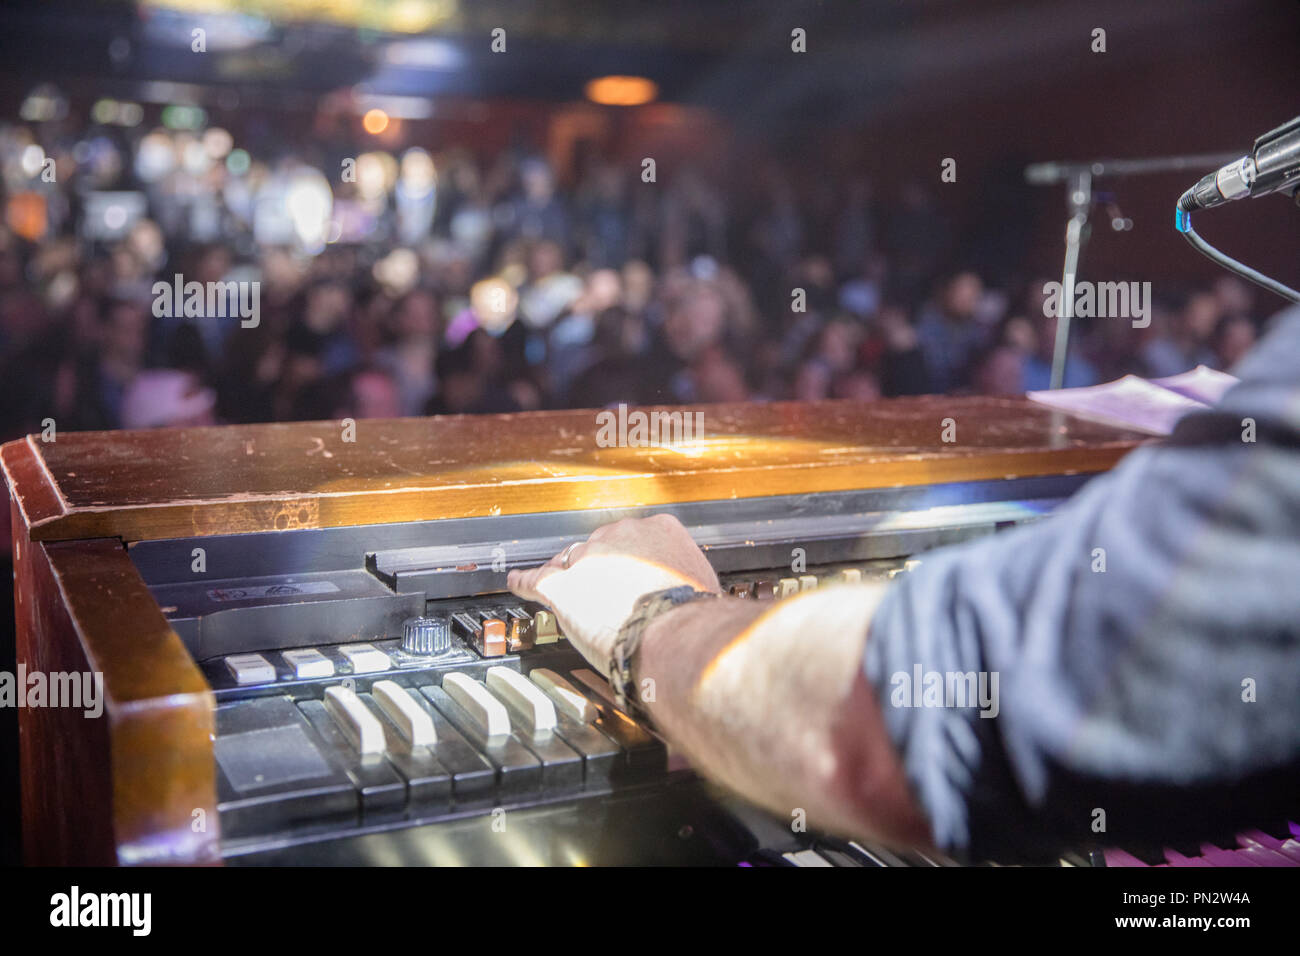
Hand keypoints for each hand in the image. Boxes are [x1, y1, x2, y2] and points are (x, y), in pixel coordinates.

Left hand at [507, 514, 720, 667]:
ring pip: (571, 562)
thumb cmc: (693, 615)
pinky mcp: (564, 584)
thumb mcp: (702, 583)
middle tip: (606, 592)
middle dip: (601, 568)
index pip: (638, 538)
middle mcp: (622, 536)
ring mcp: (589, 556)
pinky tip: (516, 581)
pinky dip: (524, 581)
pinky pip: (537, 579)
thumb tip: (688, 592)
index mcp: (660, 530)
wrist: (674, 632)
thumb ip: (684, 577)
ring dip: (570, 577)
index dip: (633, 561)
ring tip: (570, 590)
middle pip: (601, 547)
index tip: (634, 574)